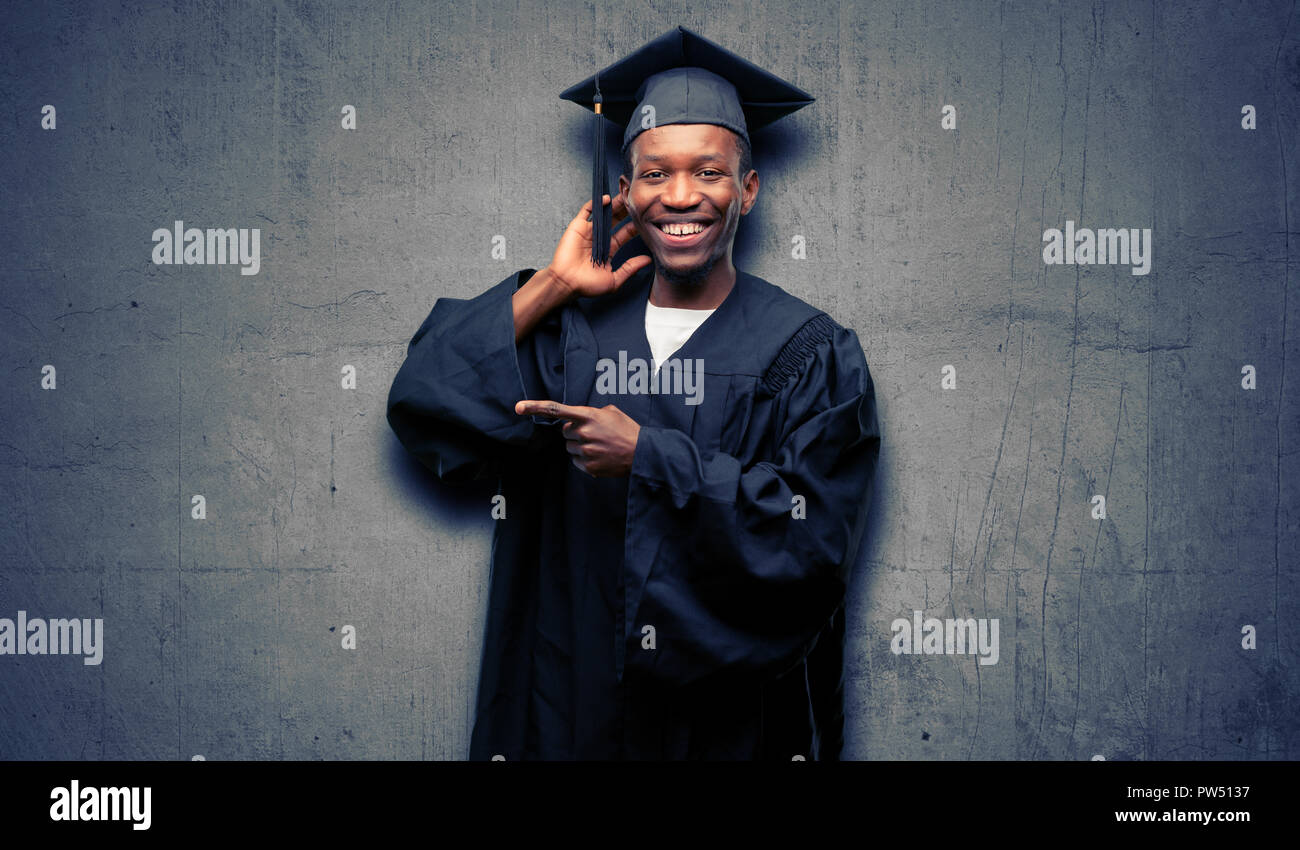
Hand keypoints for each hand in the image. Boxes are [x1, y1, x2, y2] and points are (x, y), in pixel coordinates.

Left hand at [515, 399, 640, 476]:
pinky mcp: (588, 466)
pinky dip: (584, 459)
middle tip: (593, 434)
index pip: (556, 410)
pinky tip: (600, 456)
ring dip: (580, 446)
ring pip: (569, 448)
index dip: (535, 407)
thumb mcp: (611, 412)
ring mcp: (585, 451)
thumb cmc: (627, 430)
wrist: (642, 453)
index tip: (518, 407)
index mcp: (588, 416)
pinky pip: (576, 461)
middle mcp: (583, 433)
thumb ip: (591, 412)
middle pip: (564, 432)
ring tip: (599, 446)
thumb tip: (580, 418)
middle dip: (575, 432)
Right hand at [545, 194, 651, 298]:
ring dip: (614, 204)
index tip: (645, 217)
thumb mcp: (614, 280)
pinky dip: (596, 203)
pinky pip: (587, 211)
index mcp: (609, 250)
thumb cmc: (588, 286)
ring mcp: (589, 231)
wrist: (567, 283)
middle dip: (626, 211)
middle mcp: (600, 239)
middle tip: (637, 200)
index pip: (624, 234)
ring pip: (604, 213)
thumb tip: (648, 260)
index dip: (634, 225)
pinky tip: (607, 199)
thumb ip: (630, 268)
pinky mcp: (578, 226)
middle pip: (616, 220)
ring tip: (625, 195)